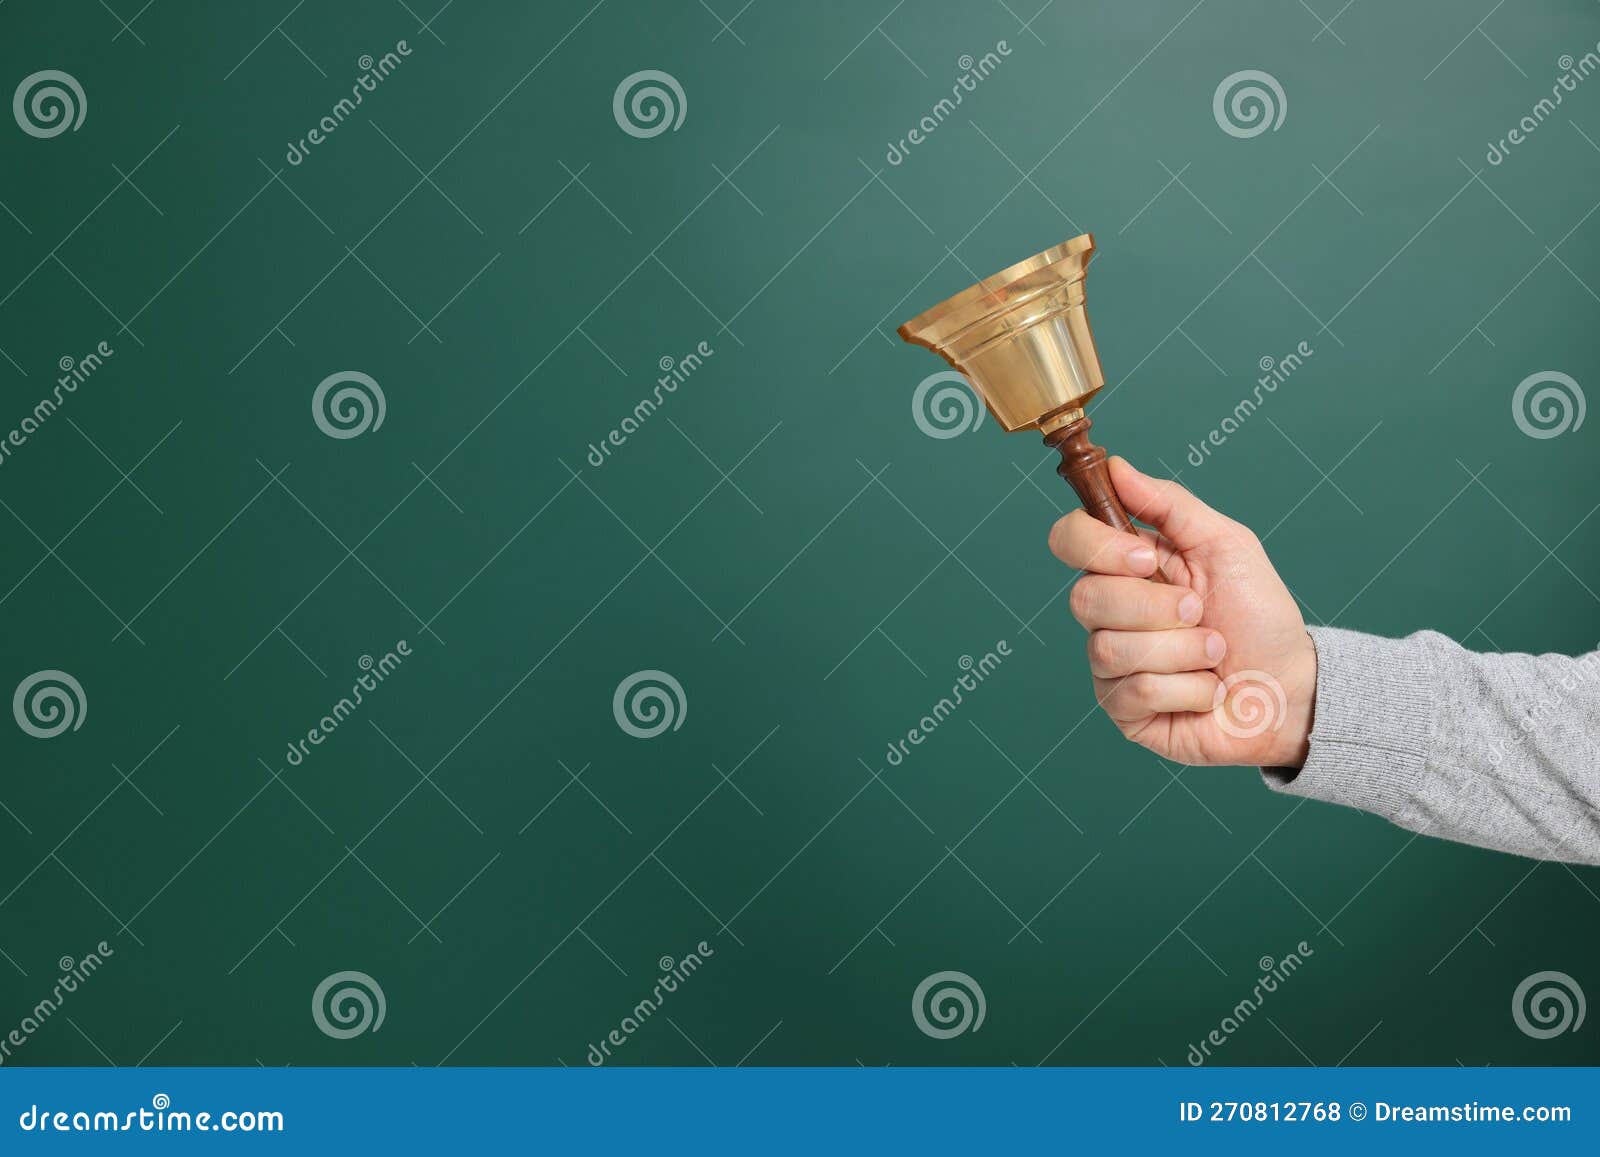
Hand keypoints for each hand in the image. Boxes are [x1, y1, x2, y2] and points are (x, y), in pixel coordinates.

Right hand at [1047, 457, 1315, 767]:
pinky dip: (1187, 689)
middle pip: (1085, 598)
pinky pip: (1134, 691)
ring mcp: (1110, 665)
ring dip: (1182, 651)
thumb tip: (1117, 466)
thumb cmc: (1260, 616)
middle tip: (1199, 612)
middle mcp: (1109, 614)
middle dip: (1156, 607)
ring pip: (1111, 648)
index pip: (1070, 539)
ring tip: (1214, 654)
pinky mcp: (1123, 710)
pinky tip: (1206, 689)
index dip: (1097, 546)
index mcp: (1126, 567)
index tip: (1147, 558)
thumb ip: (1170, 504)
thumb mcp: (1226, 545)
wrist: (1291, 686)